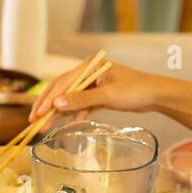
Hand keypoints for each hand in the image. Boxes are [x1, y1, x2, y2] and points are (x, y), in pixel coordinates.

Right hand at [28, 59, 171, 126]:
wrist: (157, 95)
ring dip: (59, 113)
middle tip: (33, 121)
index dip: (48, 99)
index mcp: (89, 65)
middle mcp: (89, 72)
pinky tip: (69, 123)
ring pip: (70, 99)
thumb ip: (82, 100)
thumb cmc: (136, 91)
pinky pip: (81, 104)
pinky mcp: (99, 94)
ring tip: (46, 127)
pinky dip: (75, 114)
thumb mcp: (107, 95)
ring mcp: (93, 83)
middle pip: (62, 90)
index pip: (62, 82)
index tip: (38, 114)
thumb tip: (57, 104)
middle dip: (48, 106)